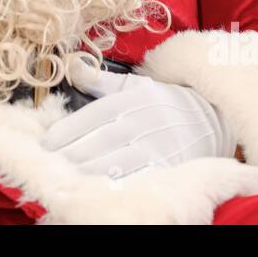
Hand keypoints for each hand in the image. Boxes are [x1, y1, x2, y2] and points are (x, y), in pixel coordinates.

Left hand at [40, 62, 236, 179]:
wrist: (211, 117)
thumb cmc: (164, 102)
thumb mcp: (134, 85)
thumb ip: (99, 79)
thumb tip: (71, 67)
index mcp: (131, 100)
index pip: (91, 117)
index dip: (65, 132)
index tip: (46, 145)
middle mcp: (142, 122)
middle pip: (99, 143)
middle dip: (71, 156)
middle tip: (49, 166)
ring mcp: (157, 146)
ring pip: (117, 162)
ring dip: (89, 173)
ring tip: (67, 180)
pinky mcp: (168, 168)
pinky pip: (139, 178)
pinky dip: (118, 185)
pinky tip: (99, 190)